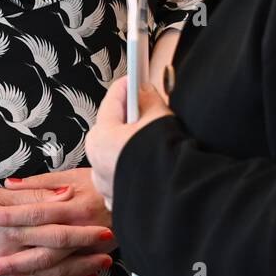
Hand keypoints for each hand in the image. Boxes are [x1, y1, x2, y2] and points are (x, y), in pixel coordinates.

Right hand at [0, 178, 114, 275]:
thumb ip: (33, 196)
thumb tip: (65, 193)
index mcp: (10, 227)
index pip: (54, 233)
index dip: (82, 233)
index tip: (104, 229)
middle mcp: (6, 251)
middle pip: (53, 257)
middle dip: (83, 256)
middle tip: (109, 251)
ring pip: (42, 273)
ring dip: (70, 272)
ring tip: (95, 267)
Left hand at [85, 77, 173, 207]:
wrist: (177, 200)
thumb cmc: (164, 160)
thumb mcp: (159, 118)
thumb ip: (149, 100)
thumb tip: (144, 90)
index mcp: (100, 139)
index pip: (112, 100)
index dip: (129, 84)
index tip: (137, 74)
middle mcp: (97, 164)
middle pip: (113, 128)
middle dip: (132, 116)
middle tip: (150, 105)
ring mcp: (108, 186)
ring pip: (119, 154)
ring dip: (134, 143)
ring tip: (156, 135)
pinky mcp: (121, 201)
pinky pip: (126, 176)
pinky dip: (137, 166)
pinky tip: (154, 161)